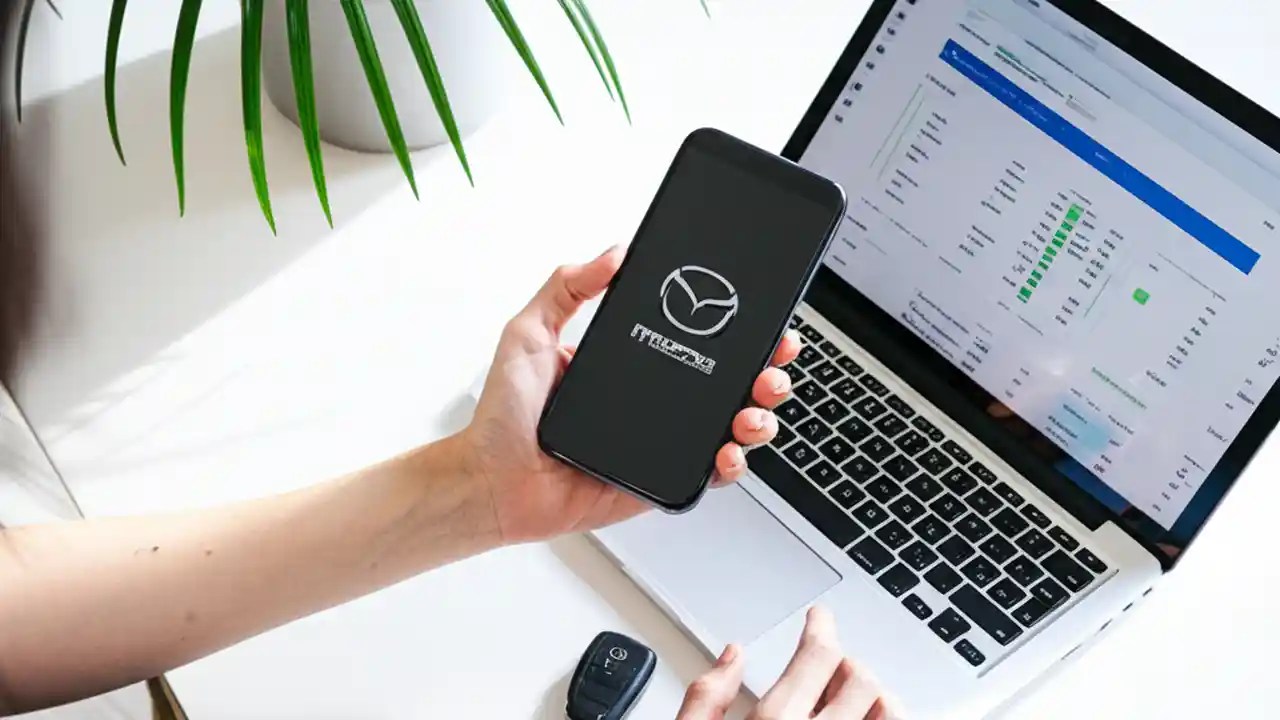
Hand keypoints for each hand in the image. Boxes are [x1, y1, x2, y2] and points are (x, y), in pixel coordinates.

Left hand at [463, 246, 801, 543]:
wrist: (489, 481)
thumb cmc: (504, 415)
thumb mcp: (530, 332)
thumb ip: (567, 286)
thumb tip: (613, 252)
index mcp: (634, 362)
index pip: (699, 340)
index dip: (740, 330)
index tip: (764, 318)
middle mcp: (655, 401)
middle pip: (731, 383)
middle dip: (767, 372)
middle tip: (772, 366)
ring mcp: (660, 442)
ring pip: (731, 428)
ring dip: (758, 418)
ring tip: (751, 412)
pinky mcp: (656, 481)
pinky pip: (707, 475)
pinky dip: (730, 466)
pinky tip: (727, 452)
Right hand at [677, 607, 892, 719]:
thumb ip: (706, 696)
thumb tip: (733, 655)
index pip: (818, 654)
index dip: (823, 626)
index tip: (820, 618)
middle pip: (859, 677)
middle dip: (844, 663)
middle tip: (826, 666)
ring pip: (888, 709)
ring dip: (874, 695)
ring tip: (850, 698)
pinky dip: (882, 718)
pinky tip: (861, 718)